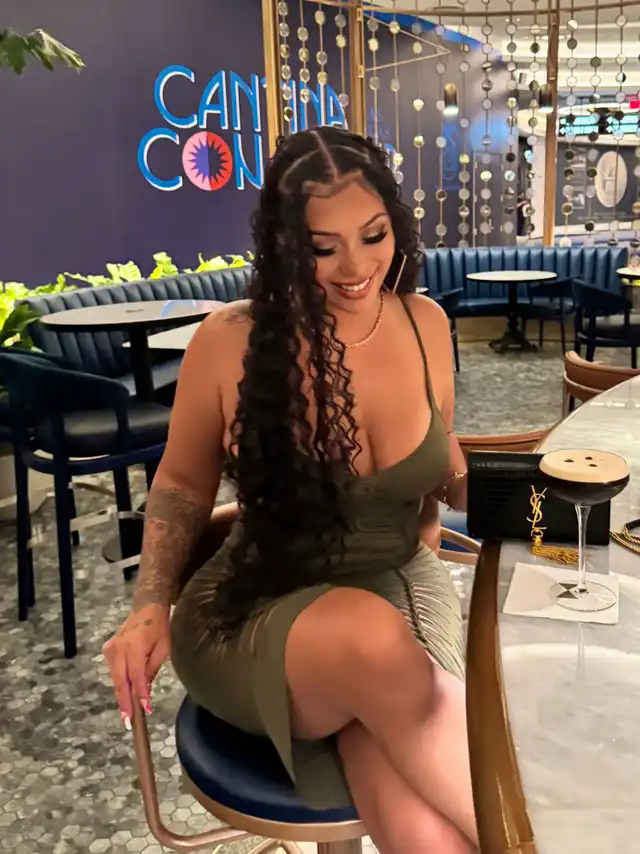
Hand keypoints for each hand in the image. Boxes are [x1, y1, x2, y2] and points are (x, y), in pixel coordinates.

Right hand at [103, 604, 170, 729]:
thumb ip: (152, 669)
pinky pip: (114, 669)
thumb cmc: (160, 627)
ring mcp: (111, 648)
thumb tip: (145, 692)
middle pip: (120, 680)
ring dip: (122, 694)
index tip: (145, 710)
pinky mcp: (108, 648)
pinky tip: (126, 693)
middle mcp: (119, 648)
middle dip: (124, 702)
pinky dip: (120, 681)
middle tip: (128, 721)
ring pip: (116, 677)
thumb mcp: (164, 648)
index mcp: (135, 646)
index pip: (137, 676)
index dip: (140, 694)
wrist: (147, 607)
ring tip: (127, 713)